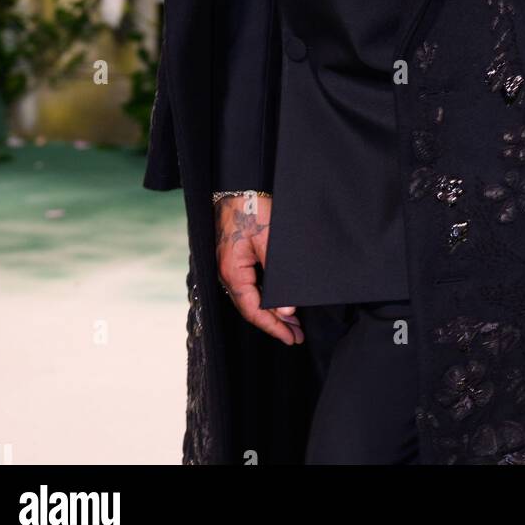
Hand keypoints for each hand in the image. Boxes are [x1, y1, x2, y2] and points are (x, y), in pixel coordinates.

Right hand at [214, 192, 302, 343]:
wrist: (237, 186)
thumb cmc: (252, 209)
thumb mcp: (270, 241)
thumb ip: (278, 278)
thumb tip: (287, 310)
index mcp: (233, 273)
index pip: (253, 310)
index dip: (273, 327)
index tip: (291, 338)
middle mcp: (227, 274)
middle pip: (251, 308)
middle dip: (275, 323)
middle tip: (296, 336)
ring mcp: (228, 268)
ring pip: (250, 299)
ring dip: (271, 312)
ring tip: (292, 324)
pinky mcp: (233, 260)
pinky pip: (248, 287)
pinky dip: (264, 298)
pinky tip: (277, 302)